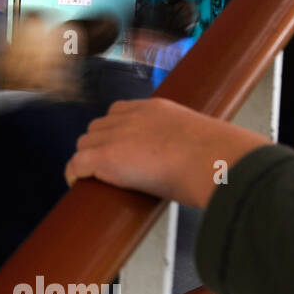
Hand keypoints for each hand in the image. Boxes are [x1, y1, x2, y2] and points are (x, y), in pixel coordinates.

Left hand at [64, 98, 270, 207]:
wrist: (215, 160)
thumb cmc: (219, 157)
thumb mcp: (204, 140)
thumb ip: (195, 146)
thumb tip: (213, 166)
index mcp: (155, 108)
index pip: (119, 112)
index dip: (114, 131)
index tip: (119, 147)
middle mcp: (131, 117)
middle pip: (97, 127)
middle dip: (99, 146)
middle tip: (108, 168)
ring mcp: (115, 135)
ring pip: (85, 144)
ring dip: (88, 160)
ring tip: (96, 180)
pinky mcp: (105, 157)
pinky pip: (76, 164)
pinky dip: (74, 175)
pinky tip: (78, 186)